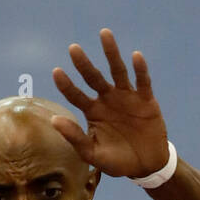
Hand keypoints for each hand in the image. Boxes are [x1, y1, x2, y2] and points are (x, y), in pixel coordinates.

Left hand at [51, 29, 169, 178]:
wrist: (146, 165)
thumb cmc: (117, 160)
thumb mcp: (93, 154)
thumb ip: (75, 138)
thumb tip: (53, 120)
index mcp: (92, 111)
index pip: (76, 95)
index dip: (66, 85)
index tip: (57, 72)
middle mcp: (107, 99)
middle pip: (93, 77)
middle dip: (83, 63)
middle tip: (73, 49)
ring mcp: (126, 96)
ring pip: (117, 71)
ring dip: (111, 53)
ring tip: (104, 34)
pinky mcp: (145, 99)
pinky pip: (142, 81)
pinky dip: (140, 69)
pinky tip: (135, 56)